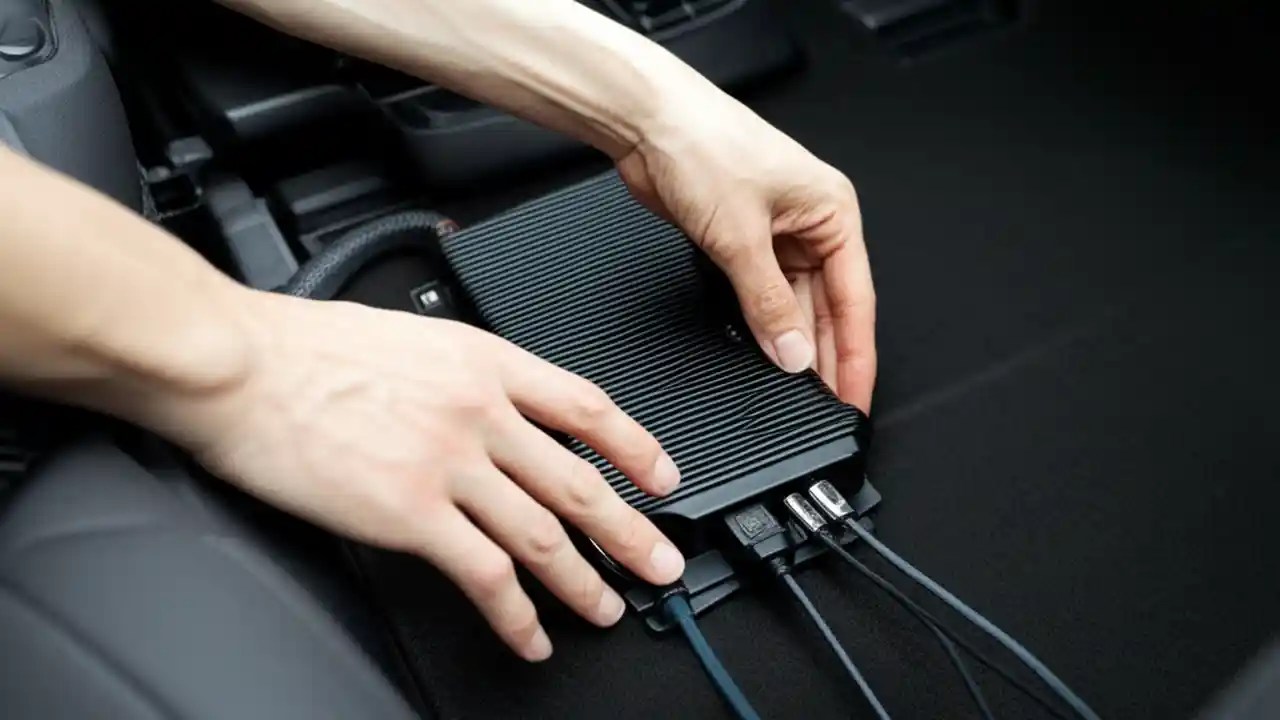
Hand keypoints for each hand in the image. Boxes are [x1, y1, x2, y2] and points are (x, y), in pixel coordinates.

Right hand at [166, 293, 685, 661]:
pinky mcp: (411, 514)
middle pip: (580, 482)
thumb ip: (463, 371)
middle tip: (662, 562)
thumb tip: (493, 400)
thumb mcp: (409, 334)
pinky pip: (486, 575)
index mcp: (483, 361)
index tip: (663, 477)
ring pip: (544, 535)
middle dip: (631, 531)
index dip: (635, 448)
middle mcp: (480, 412)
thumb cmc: (305, 347)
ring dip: (585, 581)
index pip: (586, 407)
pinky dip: (517, 615)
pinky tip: (531, 637)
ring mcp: (451, 464)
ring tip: (608, 607)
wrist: (238, 364)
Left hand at [618, 97, 875, 410]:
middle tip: (827, 407)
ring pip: (794, 304)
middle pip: (827, 307)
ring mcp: (775, 233)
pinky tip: (764, 355)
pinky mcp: (740, 240)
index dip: (856, 354)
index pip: (856, 299)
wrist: (646, 122)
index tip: (855, 397)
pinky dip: (763, 324)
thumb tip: (794, 354)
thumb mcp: (741, 237)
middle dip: (826, 357)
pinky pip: (761, 294)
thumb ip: (767, 304)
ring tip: (795, 392)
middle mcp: (810, 222)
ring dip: (792, 344)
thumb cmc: (703, 145)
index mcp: (833, 211)